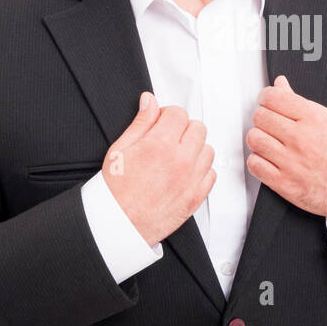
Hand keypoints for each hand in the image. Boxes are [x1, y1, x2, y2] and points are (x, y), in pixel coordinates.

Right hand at [101, 92, 216, 246]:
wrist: (119, 224)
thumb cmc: (115, 190)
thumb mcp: (120, 149)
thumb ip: (140, 123)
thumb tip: (150, 101)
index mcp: (160, 144)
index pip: (179, 114)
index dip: (168, 116)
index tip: (161, 123)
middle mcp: (180, 160)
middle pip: (198, 128)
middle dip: (183, 130)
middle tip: (168, 139)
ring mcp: (191, 179)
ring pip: (207, 150)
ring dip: (194, 149)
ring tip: (175, 157)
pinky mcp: (196, 197)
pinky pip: (211, 174)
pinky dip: (201, 171)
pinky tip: (183, 174)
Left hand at [246, 75, 326, 225]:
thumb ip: (300, 103)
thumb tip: (281, 85)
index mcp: (313, 119)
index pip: (273, 97)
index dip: (266, 97)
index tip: (267, 101)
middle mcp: (301, 138)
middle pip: (260, 116)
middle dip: (263, 117)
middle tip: (270, 123)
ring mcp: (291, 161)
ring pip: (254, 139)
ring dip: (259, 139)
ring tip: (269, 142)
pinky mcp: (284, 183)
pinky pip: (254, 164)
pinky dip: (257, 161)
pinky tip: (268, 159)